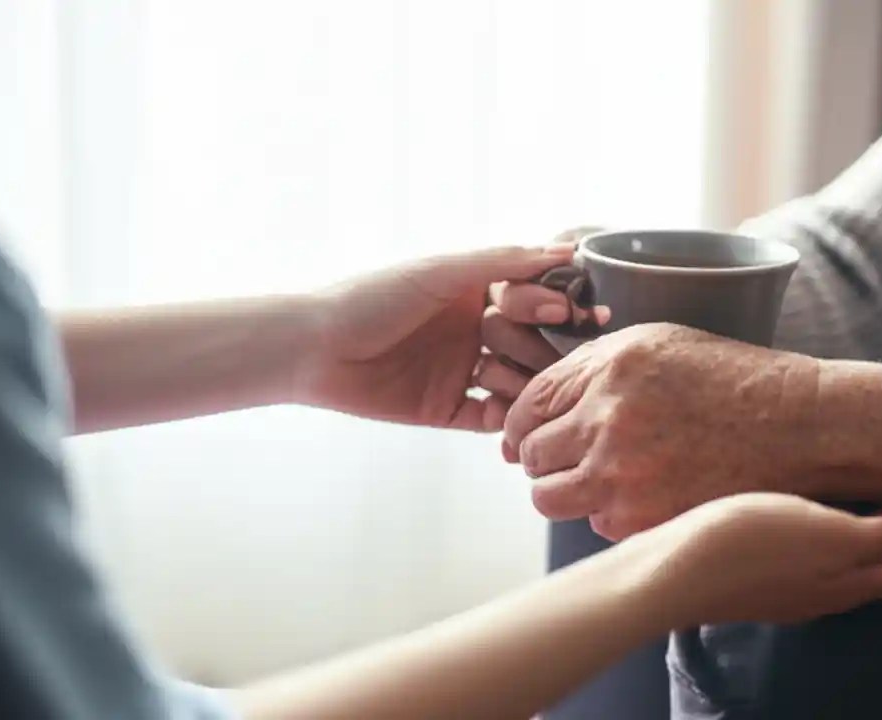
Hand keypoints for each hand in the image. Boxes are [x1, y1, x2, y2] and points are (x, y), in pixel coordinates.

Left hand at [293, 244, 576, 430]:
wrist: (314, 349)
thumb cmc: (372, 298)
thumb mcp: (442, 271)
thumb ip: (505, 262)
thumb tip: (566, 251)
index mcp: (475, 292)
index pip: (533, 297)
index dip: (552, 303)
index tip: (567, 310)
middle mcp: (474, 330)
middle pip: (532, 342)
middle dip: (541, 346)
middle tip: (540, 349)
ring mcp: (463, 371)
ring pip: (519, 382)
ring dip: (524, 381)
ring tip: (501, 376)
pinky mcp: (448, 409)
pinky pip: (492, 419)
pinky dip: (507, 418)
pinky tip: (507, 413)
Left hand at [504, 322, 881, 540]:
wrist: (800, 427)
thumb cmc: (733, 380)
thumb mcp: (660, 343)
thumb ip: (593, 366)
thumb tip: (536, 406)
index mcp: (608, 369)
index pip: (527, 404)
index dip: (519, 426)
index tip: (523, 439)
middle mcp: (607, 420)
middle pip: (532, 456)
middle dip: (543, 459)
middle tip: (567, 460)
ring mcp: (623, 475)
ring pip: (550, 498)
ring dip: (565, 492)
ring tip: (599, 482)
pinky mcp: (644, 519)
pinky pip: (596, 524)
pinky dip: (611, 514)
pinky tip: (647, 494)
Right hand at [626, 493, 881, 626]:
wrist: (668, 577)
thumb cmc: (740, 544)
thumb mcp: (812, 528)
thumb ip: (867, 535)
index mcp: (853, 579)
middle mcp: (835, 591)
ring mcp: (804, 590)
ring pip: (871, 572)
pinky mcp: (775, 580)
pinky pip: (837, 566)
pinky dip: (863, 548)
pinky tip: (849, 526)